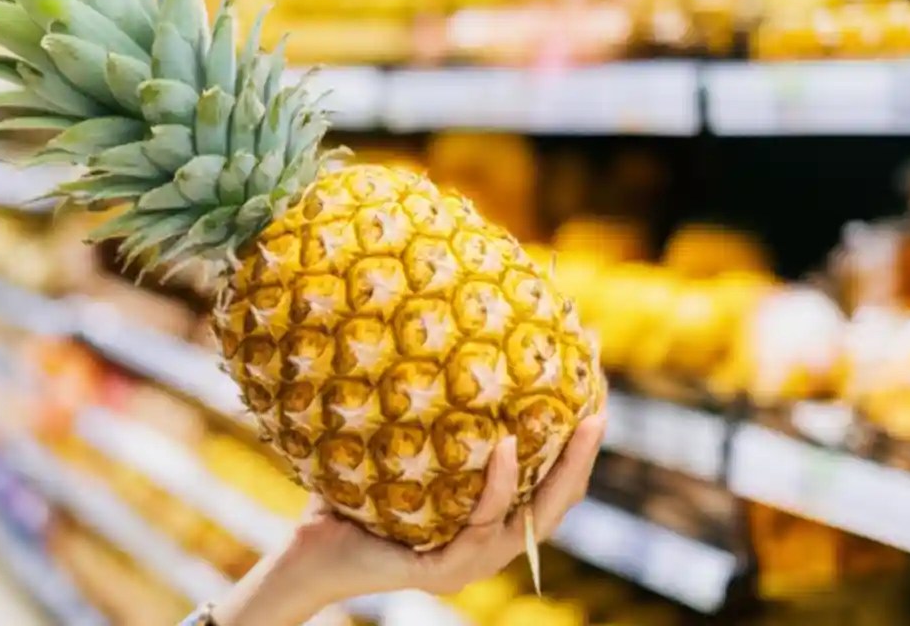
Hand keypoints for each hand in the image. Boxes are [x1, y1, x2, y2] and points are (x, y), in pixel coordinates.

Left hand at [211, 411, 606, 625]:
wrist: (306, 555)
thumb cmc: (348, 500)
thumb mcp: (396, 452)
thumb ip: (422, 416)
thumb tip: (431, 339)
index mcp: (487, 522)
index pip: (546, 487)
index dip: (577, 447)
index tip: (594, 393)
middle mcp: (488, 547)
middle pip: (557, 503)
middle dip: (587, 455)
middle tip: (603, 405)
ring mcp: (471, 563)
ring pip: (534, 517)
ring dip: (561, 468)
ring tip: (580, 420)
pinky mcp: (444, 571)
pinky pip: (480, 524)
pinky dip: (497, 484)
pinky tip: (503, 446)